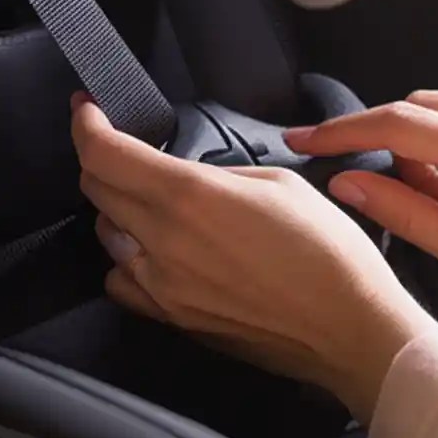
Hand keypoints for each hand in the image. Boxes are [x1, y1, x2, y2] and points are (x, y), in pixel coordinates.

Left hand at [71, 95, 437, 423]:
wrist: (351, 328)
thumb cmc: (330, 255)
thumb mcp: (280, 182)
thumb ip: (219, 173)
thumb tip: (189, 176)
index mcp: (190, 197)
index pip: (104, 153)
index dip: (86, 124)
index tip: (87, 109)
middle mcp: (165, 241)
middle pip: (96, 189)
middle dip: (101, 159)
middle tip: (120, 147)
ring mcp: (163, 286)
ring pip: (106, 235)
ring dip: (118, 209)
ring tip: (151, 201)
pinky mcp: (172, 318)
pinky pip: (123, 281)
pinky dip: (128, 260)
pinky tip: (156, 253)